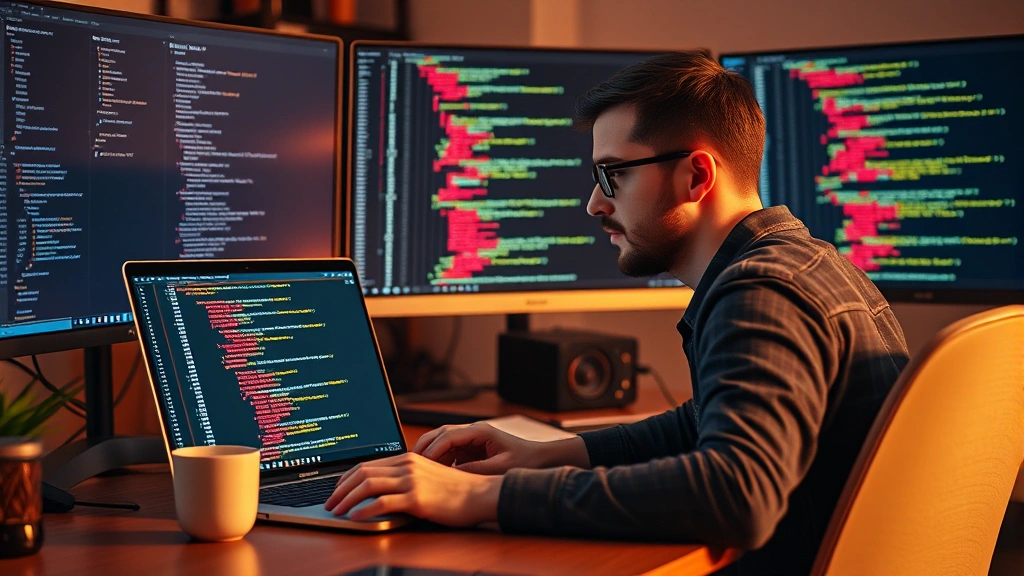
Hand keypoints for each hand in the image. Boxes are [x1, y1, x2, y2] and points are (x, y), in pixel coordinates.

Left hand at [323, 452, 500, 526]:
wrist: (480, 495)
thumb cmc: (457, 490)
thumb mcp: (429, 476)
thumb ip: (408, 477)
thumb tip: (384, 487)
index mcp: (409, 458)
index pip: (368, 464)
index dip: (347, 477)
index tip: (337, 490)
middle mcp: (408, 465)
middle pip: (363, 472)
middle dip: (340, 489)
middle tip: (330, 502)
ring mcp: (412, 481)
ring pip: (368, 485)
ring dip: (346, 498)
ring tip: (336, 510)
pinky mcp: (417, 498)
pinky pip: (383, 502)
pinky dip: (364, 510)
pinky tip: (355, 517)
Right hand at [412, 421, 588, 474]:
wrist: (540, 460)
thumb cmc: (525, 461)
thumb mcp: (500, 469)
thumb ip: (476, 471)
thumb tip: (451, 475)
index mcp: (480, 431)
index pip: (448, 436)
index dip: (433, 449)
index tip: (421, 464)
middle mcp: (473, 432)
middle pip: (440, 435)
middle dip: (423, 449)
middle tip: (409, 464)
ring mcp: (471, 440)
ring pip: (441, 444)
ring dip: (429, 456)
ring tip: (416, 472)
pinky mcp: (471, 450)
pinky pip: (449, 453)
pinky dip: (438, 462)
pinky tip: (432, 475)